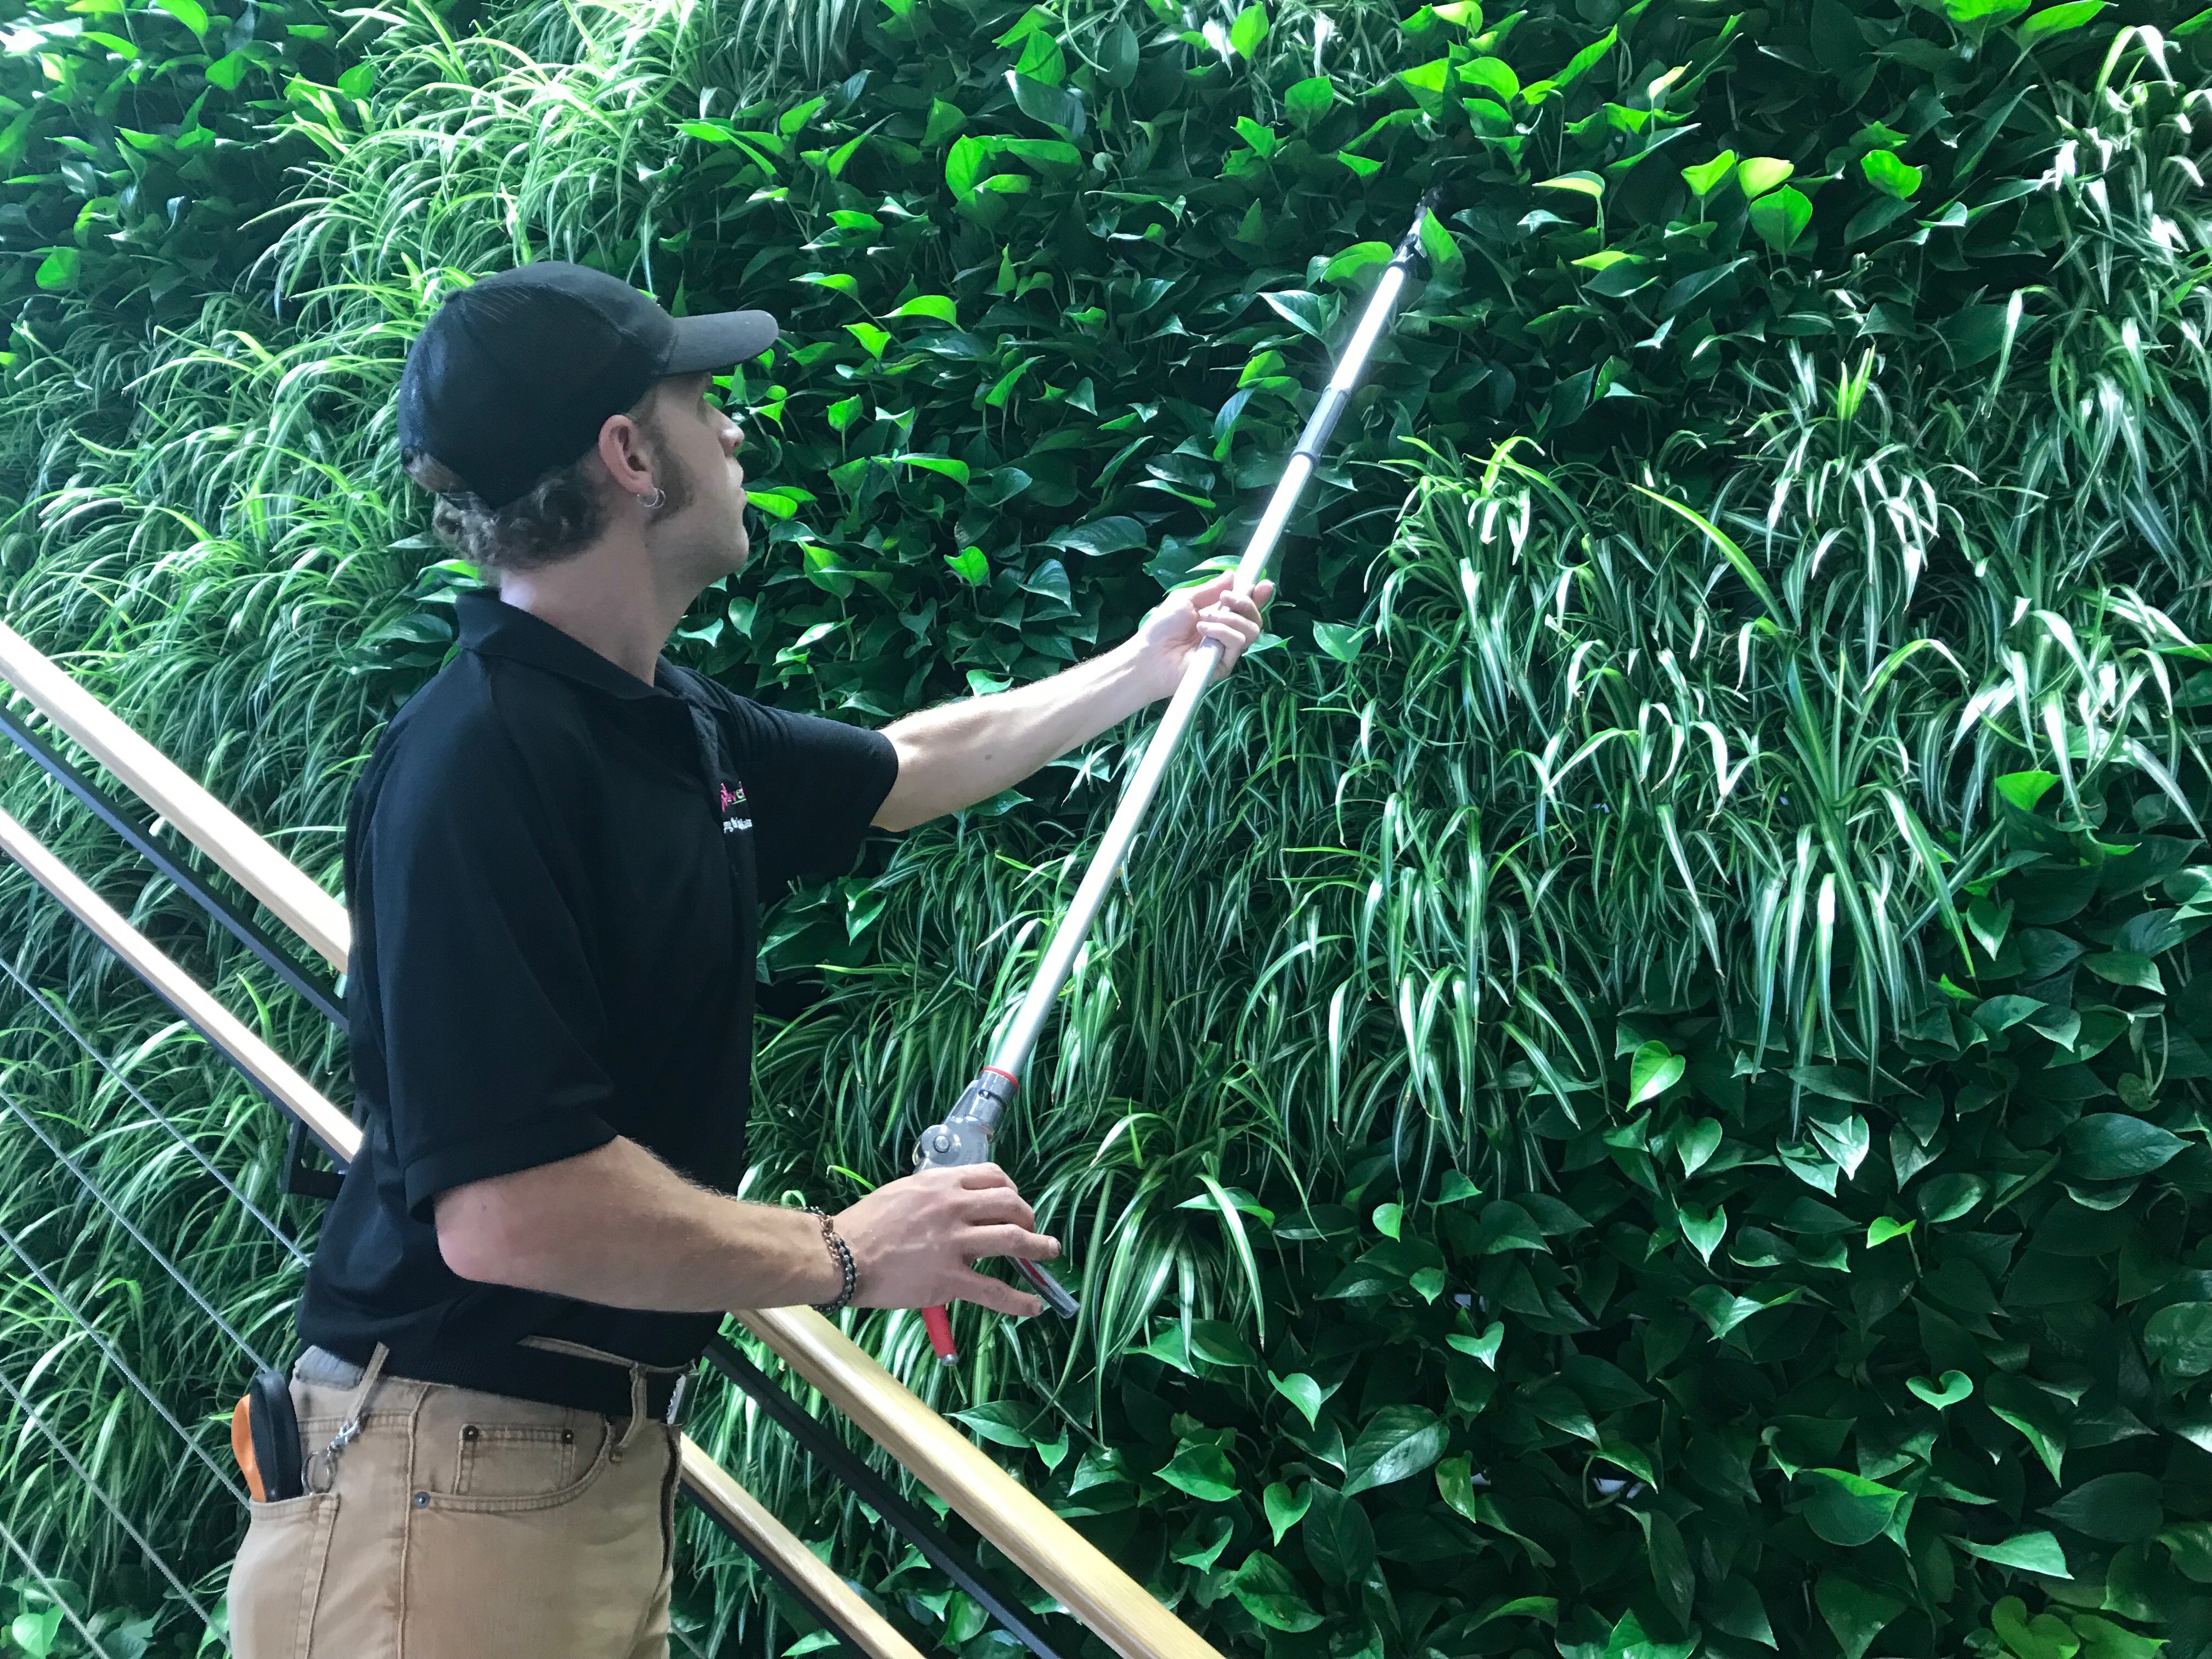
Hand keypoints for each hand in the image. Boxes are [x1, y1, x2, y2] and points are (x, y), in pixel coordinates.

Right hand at [834, 1163, 1060, 1317]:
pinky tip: (1033, 1306)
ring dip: (1039, 1246)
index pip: (993, 1176)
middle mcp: (955, 1207)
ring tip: (1050, 1252)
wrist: (842, 1255)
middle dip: (1029, 1216)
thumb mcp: (903, 1193)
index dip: (1010, 1190)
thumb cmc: (866, 1224)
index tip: (1013, 1202)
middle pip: (1011, 1204)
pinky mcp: (950, 1279)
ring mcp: (955, 1243)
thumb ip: (934, 1196)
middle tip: (1032, 1229)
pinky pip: (994, 1290)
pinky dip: (1019, 1300)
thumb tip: (956, 1205)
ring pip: (1013, 1239)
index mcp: (942, 1184)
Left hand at [1132, 573, 1274, 698]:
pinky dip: (1223, 632)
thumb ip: (1210, 589)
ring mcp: (1227, 649)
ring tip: (1206, 618)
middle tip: (1225, 598)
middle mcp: (1226, 632)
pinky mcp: (1224, 665)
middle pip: (1254, 618)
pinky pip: (1238, 644)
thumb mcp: (1186, 599)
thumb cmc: (1163, 626)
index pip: (1245, 606)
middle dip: (1245, 603)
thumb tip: (1232, 574)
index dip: (1258, 595)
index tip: (1264, 585)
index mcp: (1219, 615)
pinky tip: (1204, 630)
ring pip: (1251, 631)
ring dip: (1230, 619)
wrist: (1150, 655)